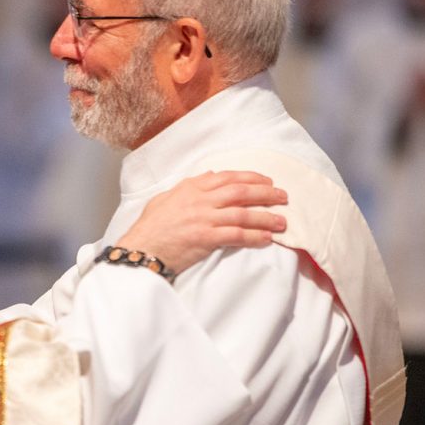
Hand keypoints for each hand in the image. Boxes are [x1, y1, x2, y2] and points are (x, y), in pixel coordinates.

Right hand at [114, 170, 287, 274]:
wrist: (141, 248)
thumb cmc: (150, 226)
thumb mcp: (166, 198)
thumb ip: (189, 186)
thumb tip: (209, 176)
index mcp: (191, 187)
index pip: (228, 177)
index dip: (251, 178)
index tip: (267, 180)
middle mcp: (200, 200)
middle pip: (241, 192)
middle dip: (266, 193)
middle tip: (283, 197)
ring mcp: (204, 218)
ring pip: (243, 214)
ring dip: (266, 217)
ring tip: (282, 222)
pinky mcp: (205, 238)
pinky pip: (237, 236)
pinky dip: (254, 237)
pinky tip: (267, 239)